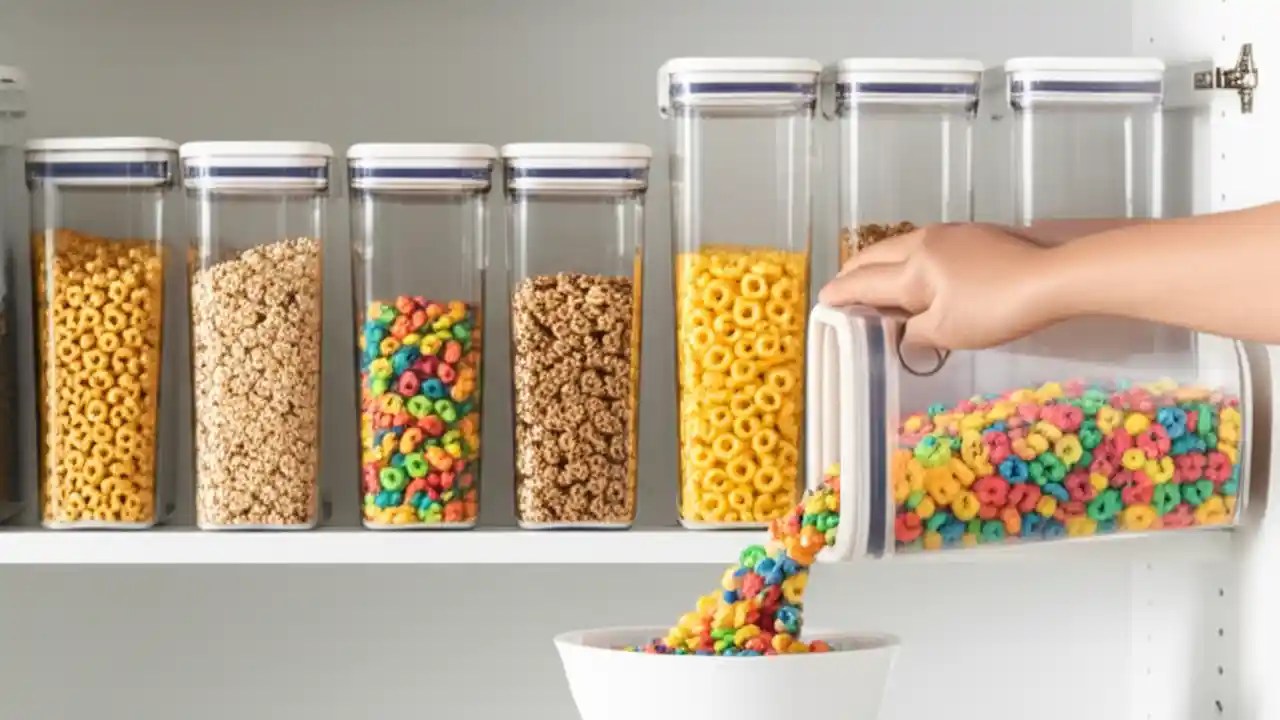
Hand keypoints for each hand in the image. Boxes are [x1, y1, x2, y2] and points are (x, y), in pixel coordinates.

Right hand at [818, 223, 1054, 349]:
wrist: (1052, 276)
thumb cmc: (996, 308)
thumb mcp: (949, 332)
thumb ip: (917, 333)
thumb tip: (905, 332)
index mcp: (911, 269)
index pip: (864, 282)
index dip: (841, 293)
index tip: (823, 299)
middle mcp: (923, 243)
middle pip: (876, 255)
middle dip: (854, 271)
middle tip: (841, 286)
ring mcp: (949, 233)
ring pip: (900, 245)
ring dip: (880, 261)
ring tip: (873, 277)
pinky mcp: (972, 234)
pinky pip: (924, 244)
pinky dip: (906, 258)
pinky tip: (916, 270)